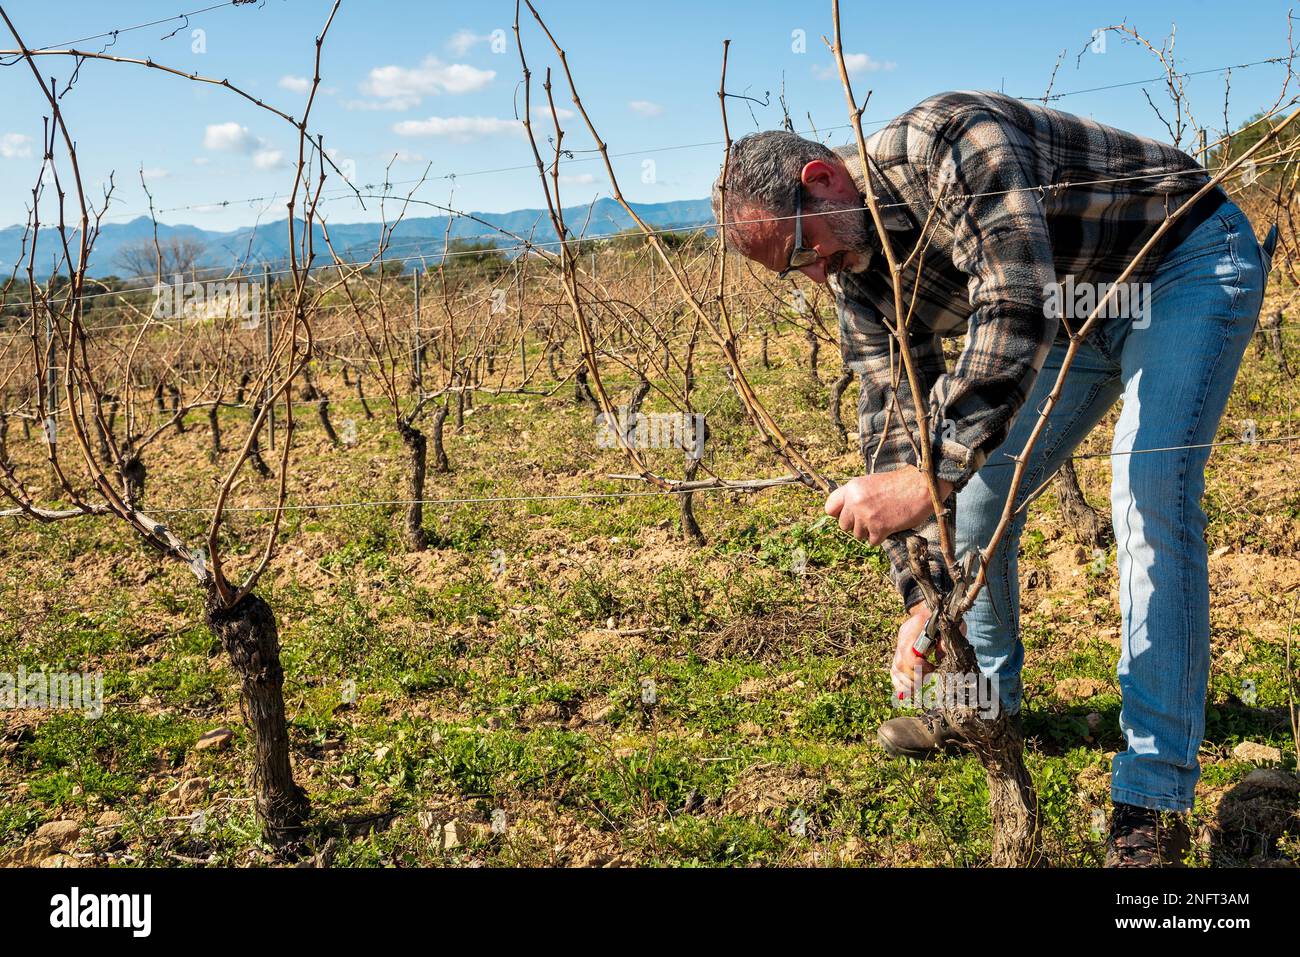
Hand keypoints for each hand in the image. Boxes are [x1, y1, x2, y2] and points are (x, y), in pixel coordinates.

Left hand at [824, 470, 953, 545]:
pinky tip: (889, 526)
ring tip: (883, 519)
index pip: (829, 508)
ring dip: (869, 531)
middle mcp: (855, 502)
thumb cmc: (898, 484)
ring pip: (857, 535)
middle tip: (871, 518)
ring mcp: (866, 516)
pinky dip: (881, 537)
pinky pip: (872, 542)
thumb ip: (855, 496)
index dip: (838, 514)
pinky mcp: (879, 528)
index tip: (848, 515)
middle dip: (856, 525)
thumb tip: (844, 514)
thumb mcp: (870, 483)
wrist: (922, 485)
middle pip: (843, 525)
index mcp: (851, 488)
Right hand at [890, 605, 967, 699]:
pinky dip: (899, 683)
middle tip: (928, 679)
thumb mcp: (951, 626)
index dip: (918, 665)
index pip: (907, 652)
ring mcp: (899, 645)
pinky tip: (906, 693)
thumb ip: (945, 643)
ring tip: (918, 689)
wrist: (933, 609)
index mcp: (913, 628)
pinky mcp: (900, 653)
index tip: (932, 667)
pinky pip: (894, 671)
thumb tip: (940, 660)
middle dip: (914, 677)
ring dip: (907, 683)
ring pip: (895, 669)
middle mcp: (903, 637)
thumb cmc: (945, 619)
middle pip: (900, 663)